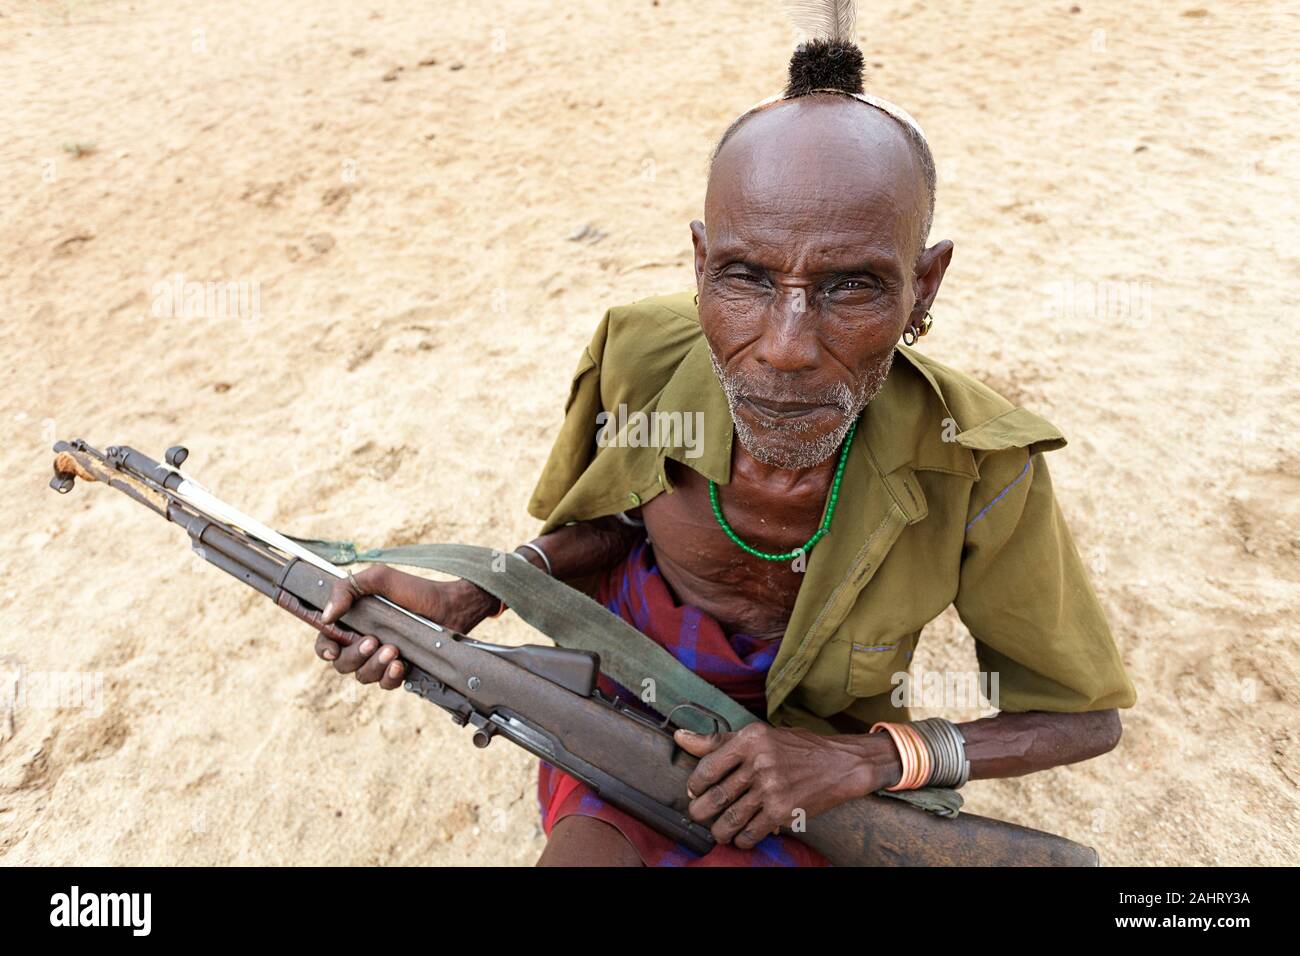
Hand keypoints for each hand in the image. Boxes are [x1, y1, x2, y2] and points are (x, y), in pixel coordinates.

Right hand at [312, 564, 499, 690]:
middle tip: (374, 641)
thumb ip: (347, 589)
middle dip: (354, 655)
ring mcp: (381, 658)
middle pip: (342, 663)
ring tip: (393, 650)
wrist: (450, 606)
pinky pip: (385, 684)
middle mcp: (364, 642)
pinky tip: (401, 665)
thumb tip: (326, 616)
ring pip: (362, 676)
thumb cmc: (414, 590)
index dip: (324, 648)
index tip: (333, 649)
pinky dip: (390, 678)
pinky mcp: (400, 670)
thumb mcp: (380, 579)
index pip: (327, 641)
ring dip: (373, 666)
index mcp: (354, 622)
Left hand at [674, 723, 896, 849]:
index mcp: (750, 739)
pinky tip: (742, 835)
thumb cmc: (796, 747)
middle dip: (701, 811)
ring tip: (719, 829)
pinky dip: (741, 839)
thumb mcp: (758, 735)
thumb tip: (680, 738)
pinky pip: (750, 833)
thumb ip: (718, 741)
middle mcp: (758, 762)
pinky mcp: (782, 811)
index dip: (695, 784)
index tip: (696, 790)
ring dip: (719, 830)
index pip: (707, 767)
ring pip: (730, 819)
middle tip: (700, 814)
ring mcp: (770, 788)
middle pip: (715, 796)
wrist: (840, 764)